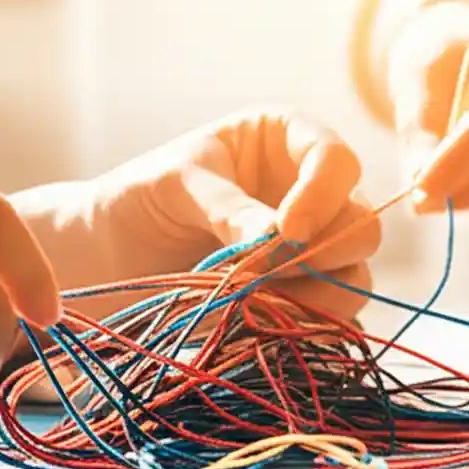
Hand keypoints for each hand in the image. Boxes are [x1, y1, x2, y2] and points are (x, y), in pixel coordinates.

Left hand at [33, 108, 379, 319]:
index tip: (286, 233)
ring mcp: (315, 252)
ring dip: (313, 297)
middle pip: (362, 225)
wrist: (107, 258)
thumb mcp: (175, 185)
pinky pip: (329, 321)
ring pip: (356, 278)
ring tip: (254, 301)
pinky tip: (255, 325)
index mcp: (289, 141)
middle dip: (322, 254)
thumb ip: (228, 207)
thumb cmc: (139, 199)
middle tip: (265, 273)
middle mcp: (314, 195)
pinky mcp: (303, 300)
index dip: (322, 196)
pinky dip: (300, 327)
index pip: (337, 160)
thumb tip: (278, 240)